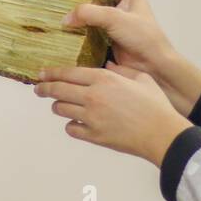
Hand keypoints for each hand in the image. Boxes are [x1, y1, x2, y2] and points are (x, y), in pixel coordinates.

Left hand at [34, 61, 191, 166]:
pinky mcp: (93, 135)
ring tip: (59, 105)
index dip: (51, 73)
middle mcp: (93, 96)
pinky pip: (71, 128)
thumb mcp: (140, 78)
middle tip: (39, 89)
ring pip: (61, 109)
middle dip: (44, 88)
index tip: (42, 73)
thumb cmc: (155, 105)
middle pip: (58, 90)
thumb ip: (121, 69)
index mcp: (104, 79)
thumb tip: (108, 65)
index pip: (68, 73)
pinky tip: (76, 122)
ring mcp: (91, 117)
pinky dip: (71, 125)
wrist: (161, 133)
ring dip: (58, 106)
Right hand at [61, 0, 174, 80]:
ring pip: (92, 1)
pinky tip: (66, 25)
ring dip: (78, 3)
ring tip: (60, 4)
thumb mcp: (117, 19)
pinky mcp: (105, 30)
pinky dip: (78, 22)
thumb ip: (90, 14)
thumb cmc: (145, 38)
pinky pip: (88, 21)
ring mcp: (113, 14)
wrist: (152, 66)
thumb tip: (66, 17)